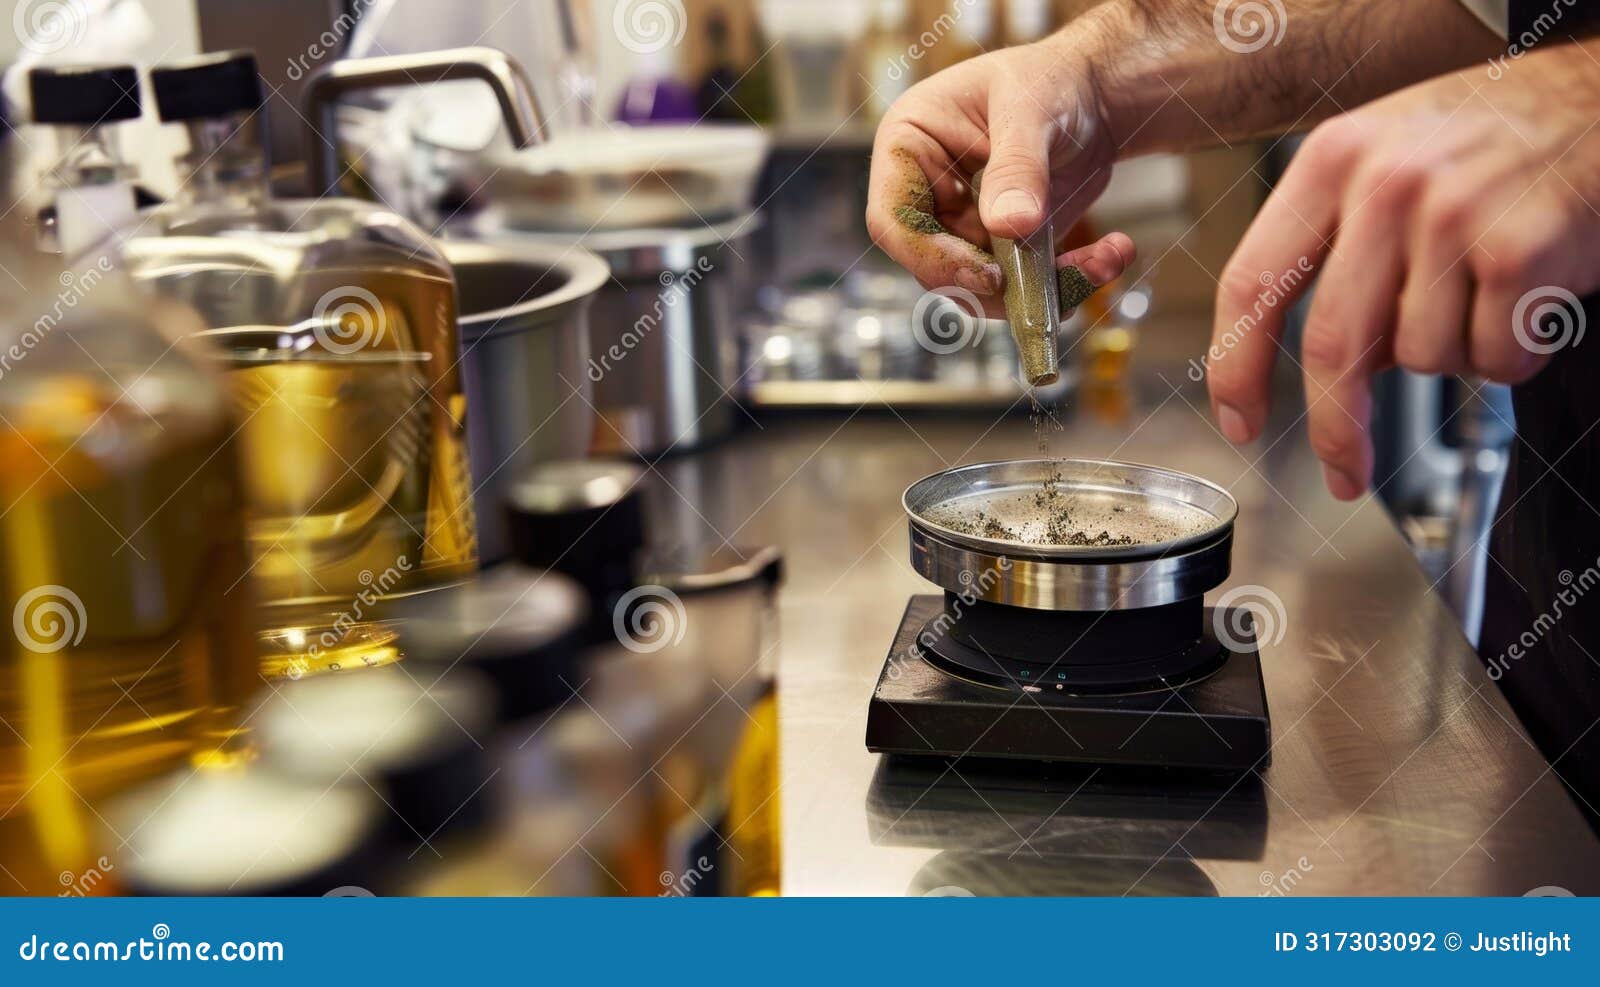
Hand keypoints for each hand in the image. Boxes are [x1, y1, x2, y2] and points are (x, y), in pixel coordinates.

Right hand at [864, 16, 1133, 315]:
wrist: (1095, 95)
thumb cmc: (1049, 80)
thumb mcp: (1032, 109)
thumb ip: (1018, 167)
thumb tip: (1010, 226)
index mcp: (908, 147)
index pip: (893, 220)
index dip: (931, 256)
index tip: (988, 275)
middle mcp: (927, 194)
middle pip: (935, 266)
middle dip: (997, 284)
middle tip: (1054, 281)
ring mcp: (963, 227)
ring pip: (980, 287)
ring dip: (1042, 289)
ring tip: (1102, 260)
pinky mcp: (1001, 250)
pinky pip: (1022, 286)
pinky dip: (1067, 282)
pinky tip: (1111, 255)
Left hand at [1207, 42, 1599, 498]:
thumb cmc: (1492, 136)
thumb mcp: (1387, 159)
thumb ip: (1336, 246)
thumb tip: (1322, 365)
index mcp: (1333, 160)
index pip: (1252, 280)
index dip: (1236, 367)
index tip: (1239, 421)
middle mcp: (1385, 183)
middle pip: (1332, 344)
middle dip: (1336, 428)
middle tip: (1345, 471)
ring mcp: (1453, 215)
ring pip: (1423, 358)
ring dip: (1456, 357)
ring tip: (1486, 299)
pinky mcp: (1520, 250)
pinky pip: (1493, 357)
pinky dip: (1513, 353)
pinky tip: (1529, 301)